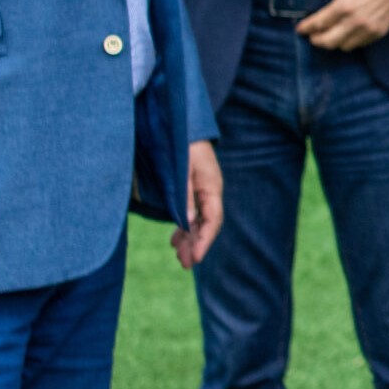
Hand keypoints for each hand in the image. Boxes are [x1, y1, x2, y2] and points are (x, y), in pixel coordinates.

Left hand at [173, 140, 223, 267]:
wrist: (184, 124)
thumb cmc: (183, 144)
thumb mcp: (182, 170)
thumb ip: (184, 196)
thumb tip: (187, 223)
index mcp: (212, 187)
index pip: (213, 220)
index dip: (204, 241)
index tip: (195, 258)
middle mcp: (210, 191)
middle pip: (207, 224)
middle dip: (196, 245)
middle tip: (185, 264)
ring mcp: (203, 190)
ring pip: (199, 220)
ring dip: (190, 238)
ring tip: (179, 256)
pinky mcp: (195, 188)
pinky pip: (193, 212)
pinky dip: (185, 227)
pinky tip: (176, 238)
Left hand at [291, 0, 388, 50]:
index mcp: (344, 6)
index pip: (318, 24)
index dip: (306, 27)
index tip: (300, 28)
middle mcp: (355, 21)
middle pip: (328, 41)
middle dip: (316, 40)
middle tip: (311, 35)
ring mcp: (368, 29)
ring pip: (343, 46)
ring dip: (332, 43)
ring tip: (328, 35)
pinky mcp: (378, 33)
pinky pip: (359, 45)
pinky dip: (349, 42)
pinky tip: (345, 34)